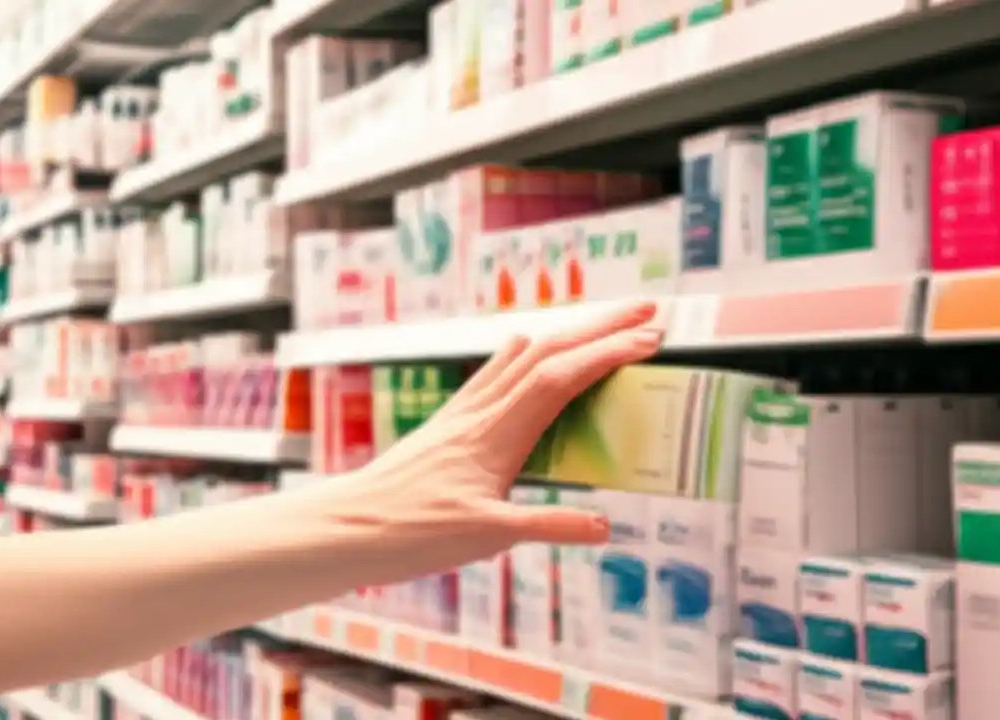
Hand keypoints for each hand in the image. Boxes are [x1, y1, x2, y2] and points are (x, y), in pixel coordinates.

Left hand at [312, 302, 663, 580]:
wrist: (349, 526)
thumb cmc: (411, 534)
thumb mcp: (487, 538)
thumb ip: (547, 526)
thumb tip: (605, 528)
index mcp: (496, 434)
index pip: (560, 379)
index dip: (607, 355)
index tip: (651, 340)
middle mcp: (481, 410)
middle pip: (548, 351)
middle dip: (600, 327)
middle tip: (647, 312)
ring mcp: (463, 411)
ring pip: (521, 354)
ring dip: (567, 333)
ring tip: (602, 323)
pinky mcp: (449, 419)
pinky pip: (495, 370)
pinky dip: (525, 351)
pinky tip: (528, 349)